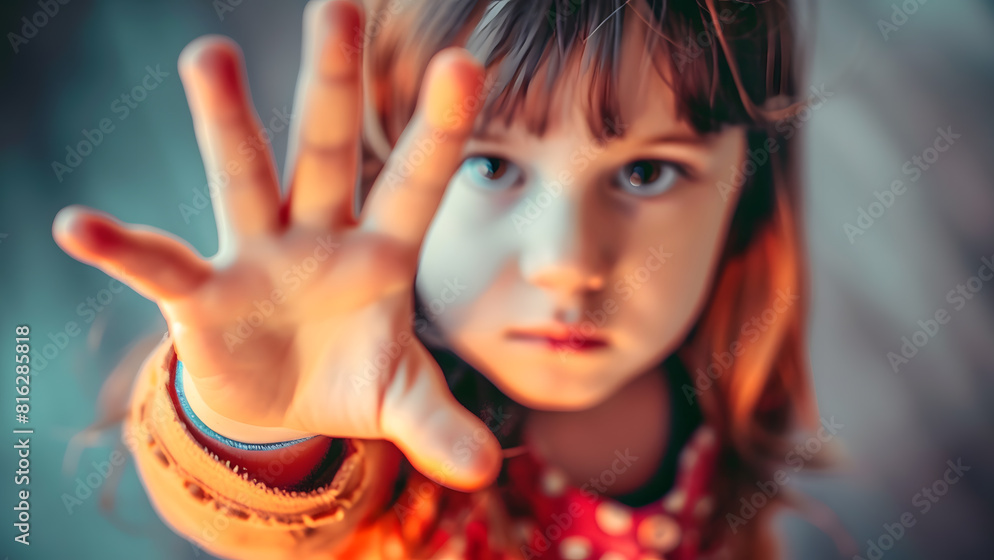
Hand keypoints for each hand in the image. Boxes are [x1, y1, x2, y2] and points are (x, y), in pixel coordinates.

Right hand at [52, 0, 500, 490]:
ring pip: (244, 177)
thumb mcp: (402, 402)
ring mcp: (256, 258)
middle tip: (338, 8)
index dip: (440, 129)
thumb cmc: (353, 378)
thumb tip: (488, 468)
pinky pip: (161, 265)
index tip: (465, 62)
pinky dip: (121, 249)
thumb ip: (441, 425)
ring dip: (225, 124)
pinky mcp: (201, 296)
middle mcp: (318, 238)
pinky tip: (79, 225)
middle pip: (327, 151)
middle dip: (332, 85)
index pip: (415, 184)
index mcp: (381, 255)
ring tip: (207, 57)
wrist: (284, 407)